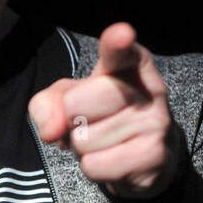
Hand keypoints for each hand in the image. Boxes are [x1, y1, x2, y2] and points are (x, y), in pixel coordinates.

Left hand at [28, 21, 184, 198]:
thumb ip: (48, 104)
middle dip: (69, 119)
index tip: (120, 35)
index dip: (117, 43)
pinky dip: (93, 167)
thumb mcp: (68, 101)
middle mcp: (149, 89)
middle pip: (77, 104)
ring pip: (84, 140)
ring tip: (105, 142)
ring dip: (83, 148)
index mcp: (129, 66)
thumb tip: (51, 131)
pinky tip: (113, 159)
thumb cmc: (102, 118)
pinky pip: (94, 165)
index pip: (121, 52)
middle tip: (90, 121)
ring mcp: (155, 123)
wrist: (144, 157)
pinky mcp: (153, 156)